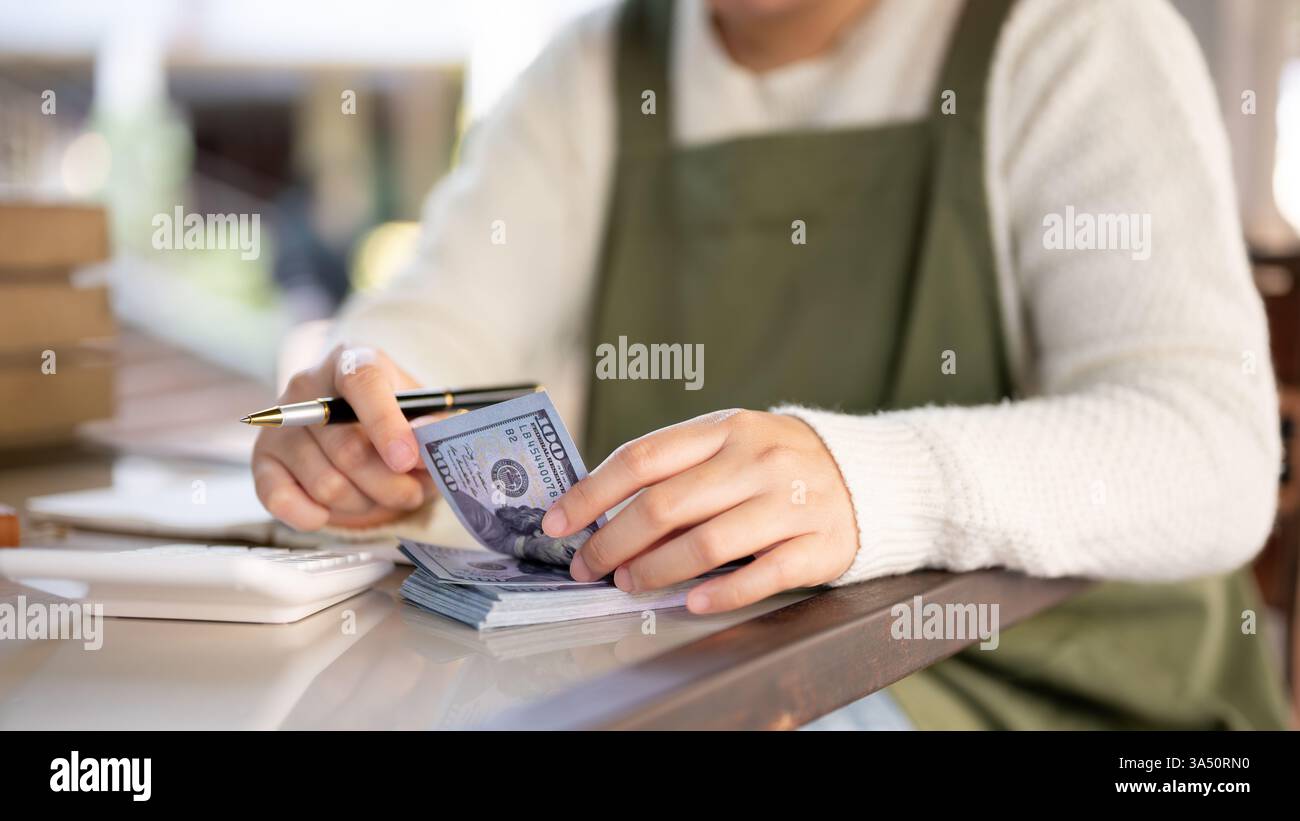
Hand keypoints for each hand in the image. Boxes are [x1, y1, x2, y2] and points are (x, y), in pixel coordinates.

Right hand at [252, 345, 435, 529]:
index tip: (408, 460)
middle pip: (348, 449)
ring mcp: (281, 423)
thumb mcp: (425, 412)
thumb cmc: (397, 416)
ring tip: (385, 495)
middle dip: (390, 484)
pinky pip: (279, 499)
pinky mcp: (262, 459)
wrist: (358, 423)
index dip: (387, 425)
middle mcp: (308, 386)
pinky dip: (312, 516)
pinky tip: (333, 511)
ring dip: (365, 503)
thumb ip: (433, 426)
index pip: (363, 383)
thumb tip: (424, 445)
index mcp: (352, 361)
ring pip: (326, 484)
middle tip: (414, 492)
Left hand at [541, 409, 858, 612]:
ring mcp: (791, 503)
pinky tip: (689, 603)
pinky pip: (761, 576)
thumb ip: (678, 468)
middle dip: (612, 541)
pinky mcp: (820, 546)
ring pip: (706, 544)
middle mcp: (758, 461)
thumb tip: (601, 510)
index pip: (642, 458)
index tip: (557, 522)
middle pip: (665, 505)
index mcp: (727, 429)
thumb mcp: (732, 444)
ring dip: (655, 571)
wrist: (872, 475)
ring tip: (628, 584)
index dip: (591, 492)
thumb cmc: (779, 464)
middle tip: (587, 566)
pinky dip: (719, 594)